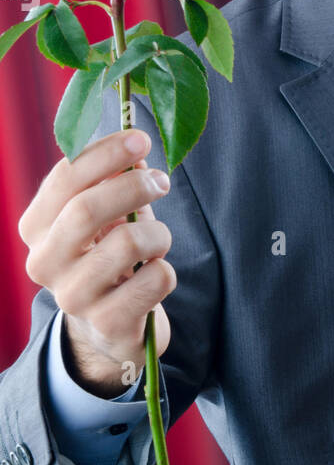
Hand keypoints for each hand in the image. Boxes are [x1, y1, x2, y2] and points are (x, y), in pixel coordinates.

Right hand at [18, 129, 174, 394]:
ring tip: (158, 241)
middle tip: (162, 181)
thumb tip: (135, 150)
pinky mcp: (108, 324)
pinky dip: (166, 270)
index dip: (105, 154)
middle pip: (87, 209)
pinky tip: (154, 276)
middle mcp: (44, 262)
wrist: (111, 326)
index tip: (141, 138)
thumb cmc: (109, 255)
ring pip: (128, 242)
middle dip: (133, 186)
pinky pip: (156, 279)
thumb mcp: (106, 214)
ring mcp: (74, 297)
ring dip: (159, 234)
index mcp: (36, 227)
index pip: (65, 179)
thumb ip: (112, 179)